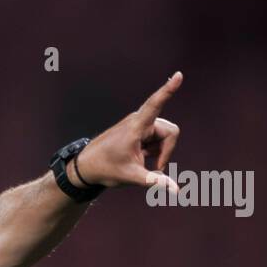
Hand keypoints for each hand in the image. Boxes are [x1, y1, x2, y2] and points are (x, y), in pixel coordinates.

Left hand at [72, 71, 183, 192]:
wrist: (87, 167)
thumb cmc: (105, 169)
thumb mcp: (132, 177)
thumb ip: (155, 181)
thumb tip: (177, 191)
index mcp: (136, 126)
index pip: (154, 104)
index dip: (168, 91)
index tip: (179, 75)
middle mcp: (139, 121)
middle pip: (170, 132)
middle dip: (166, 151)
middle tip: (155, 168)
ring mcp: (140, 124)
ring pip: (166, 137)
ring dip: (159, 152)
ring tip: (141, 160)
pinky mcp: (140, 129)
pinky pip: (158, 139)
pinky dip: (154, 151)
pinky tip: (140, 157)